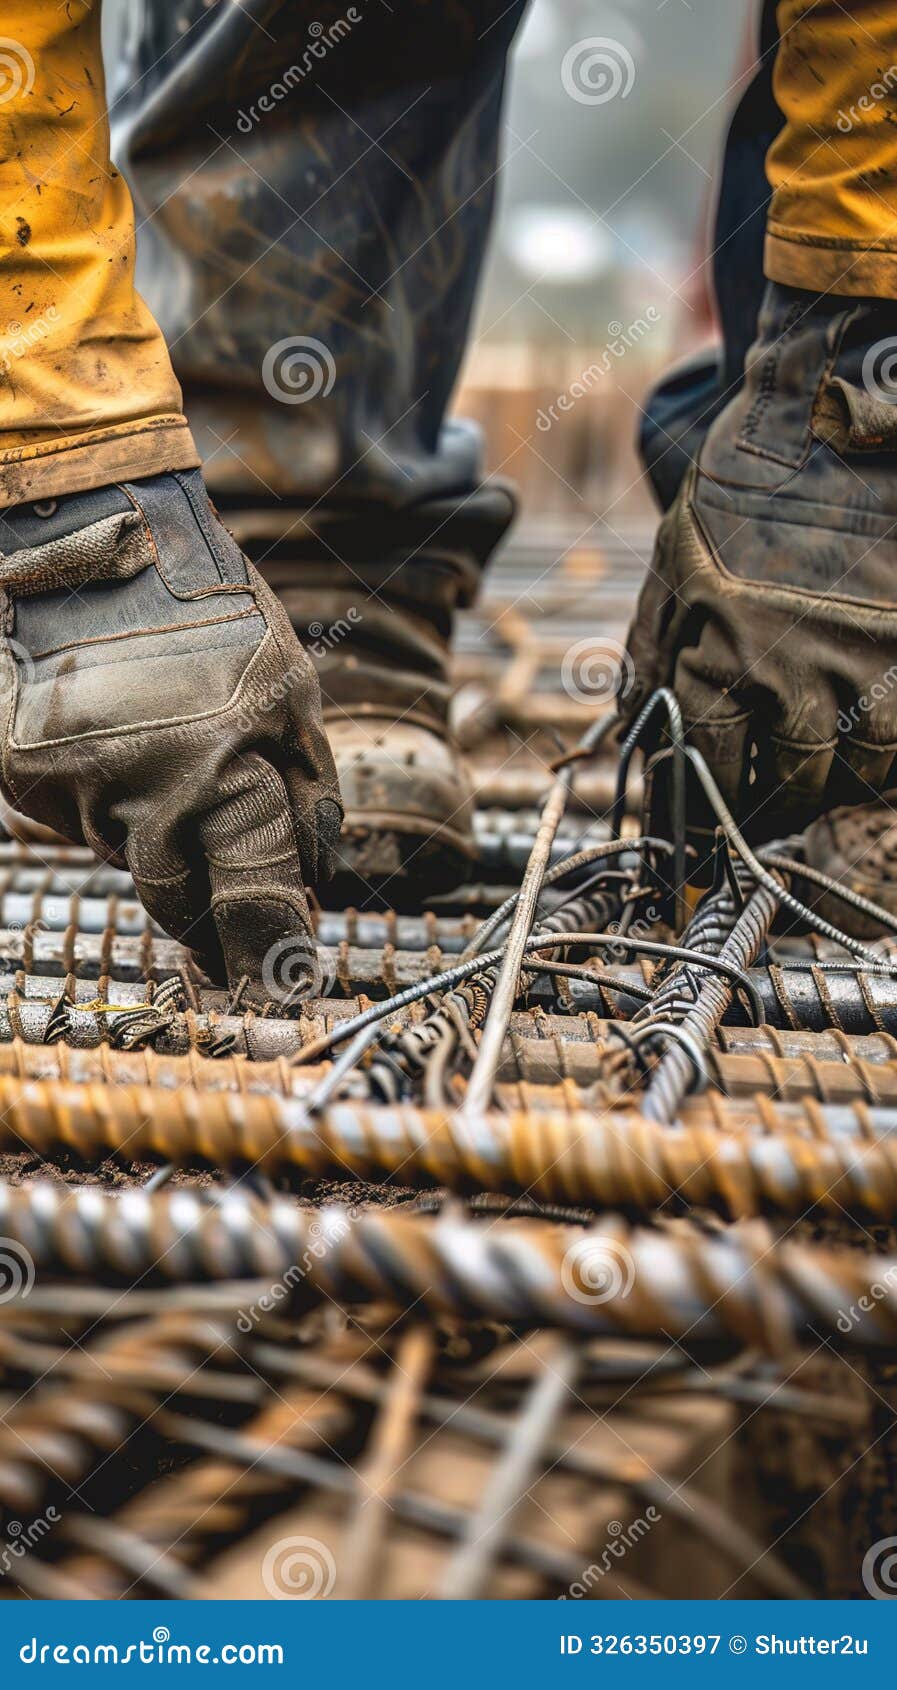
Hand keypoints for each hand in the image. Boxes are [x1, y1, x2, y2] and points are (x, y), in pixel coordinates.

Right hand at [0, 470, 341, 1002]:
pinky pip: (79, 816)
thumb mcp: (292, 687)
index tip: (286, 993)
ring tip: (169, 764)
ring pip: (127, 856)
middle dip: (208, 920)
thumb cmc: (206, 609)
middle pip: (179, 902)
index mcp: (227, 768)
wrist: (84, 535)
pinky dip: (107, 795)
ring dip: (159, 838)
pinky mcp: (24, 775)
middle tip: (226, 933)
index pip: (256, 896)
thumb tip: (313, 883)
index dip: (271, 953)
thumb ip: (307, 792)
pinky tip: (116, 736)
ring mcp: (74, 785)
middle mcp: (145, 790)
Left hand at [622, 285, 896, 842]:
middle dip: (774, 807)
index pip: (704, 762)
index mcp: (720, 650)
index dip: (698, 799)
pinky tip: (870, 749)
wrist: (828, 419)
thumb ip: (651, 647)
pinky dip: (889, 753)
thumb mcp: (673, 560)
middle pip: (790, 779)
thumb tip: (631, 718)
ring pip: (862, 766)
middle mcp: (793, 668)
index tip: (696, 814)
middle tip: (764, 812)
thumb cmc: (741, 485)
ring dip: (841, 784)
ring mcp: (862, 658)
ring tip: (822, 781)